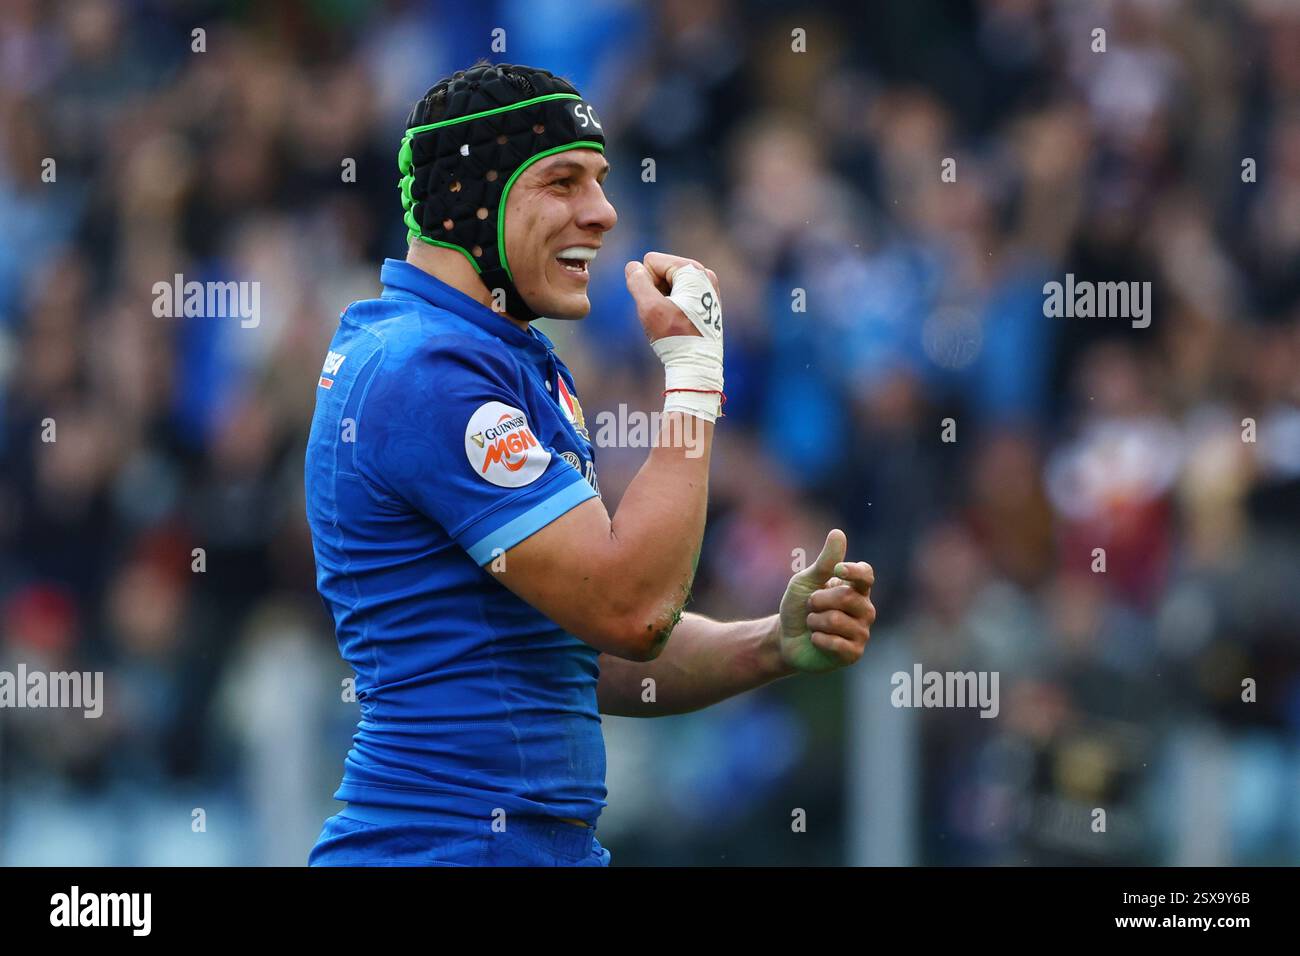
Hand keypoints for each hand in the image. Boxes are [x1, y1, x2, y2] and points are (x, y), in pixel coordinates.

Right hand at [624, 251, 719, 342]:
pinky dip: (673, 306)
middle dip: (655, 291)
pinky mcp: (706, 300)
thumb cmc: (675, 337)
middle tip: (665, 314)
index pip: (651, 261)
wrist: (697, 365)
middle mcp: (704, 274)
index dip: (646, 283)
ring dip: (663, 300)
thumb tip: (633, 266)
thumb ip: (637, 282)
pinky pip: (678, 294)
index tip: (658, 305)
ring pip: (668, 284)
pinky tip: (679, 322)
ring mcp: (707, 287)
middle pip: (661, 271)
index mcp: (693, 270)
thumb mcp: (650, 308)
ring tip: (672, 320)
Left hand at [776, 529, 875, 673]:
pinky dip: (817, 639)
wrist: (785, 638)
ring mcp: (862, 632)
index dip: (854, 571)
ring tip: (813, 624)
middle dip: (818, 600)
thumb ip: (825, 561)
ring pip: (837, 621)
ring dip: (815, 621)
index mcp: (856, 588)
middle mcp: (864, 609)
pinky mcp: (854, 653)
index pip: (866, 575)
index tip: (838, 569)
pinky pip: (836, 643)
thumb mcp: (806, 581)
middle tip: (810, 606)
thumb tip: (838, 533)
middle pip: (846, 597)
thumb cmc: (798, 606)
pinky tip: (816, 640)